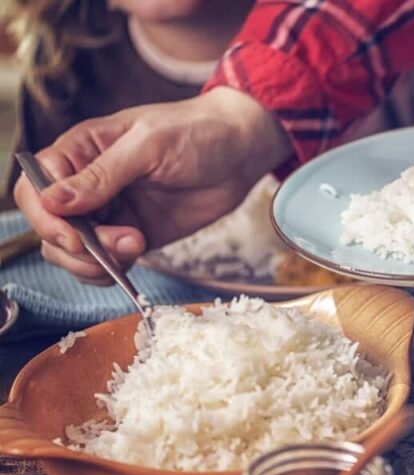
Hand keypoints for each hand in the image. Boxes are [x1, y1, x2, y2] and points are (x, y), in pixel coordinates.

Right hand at [14, 87, 291, 284]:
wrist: (242, 151)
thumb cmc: (196, 132)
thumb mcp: (149, 145)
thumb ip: (102, 174)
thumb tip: (53, 200)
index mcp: (80, 151)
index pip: (35, 188)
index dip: (45, 217)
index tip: (75, 236)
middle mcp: (86, 184)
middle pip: (49, 228)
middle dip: (74, 246)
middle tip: (117, 244)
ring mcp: (109, 213)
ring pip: (72, 252)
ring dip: (94, 261)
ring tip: (136, 244)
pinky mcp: (132, 235)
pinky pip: (105, 262)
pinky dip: (112, 268)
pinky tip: (138, 250)